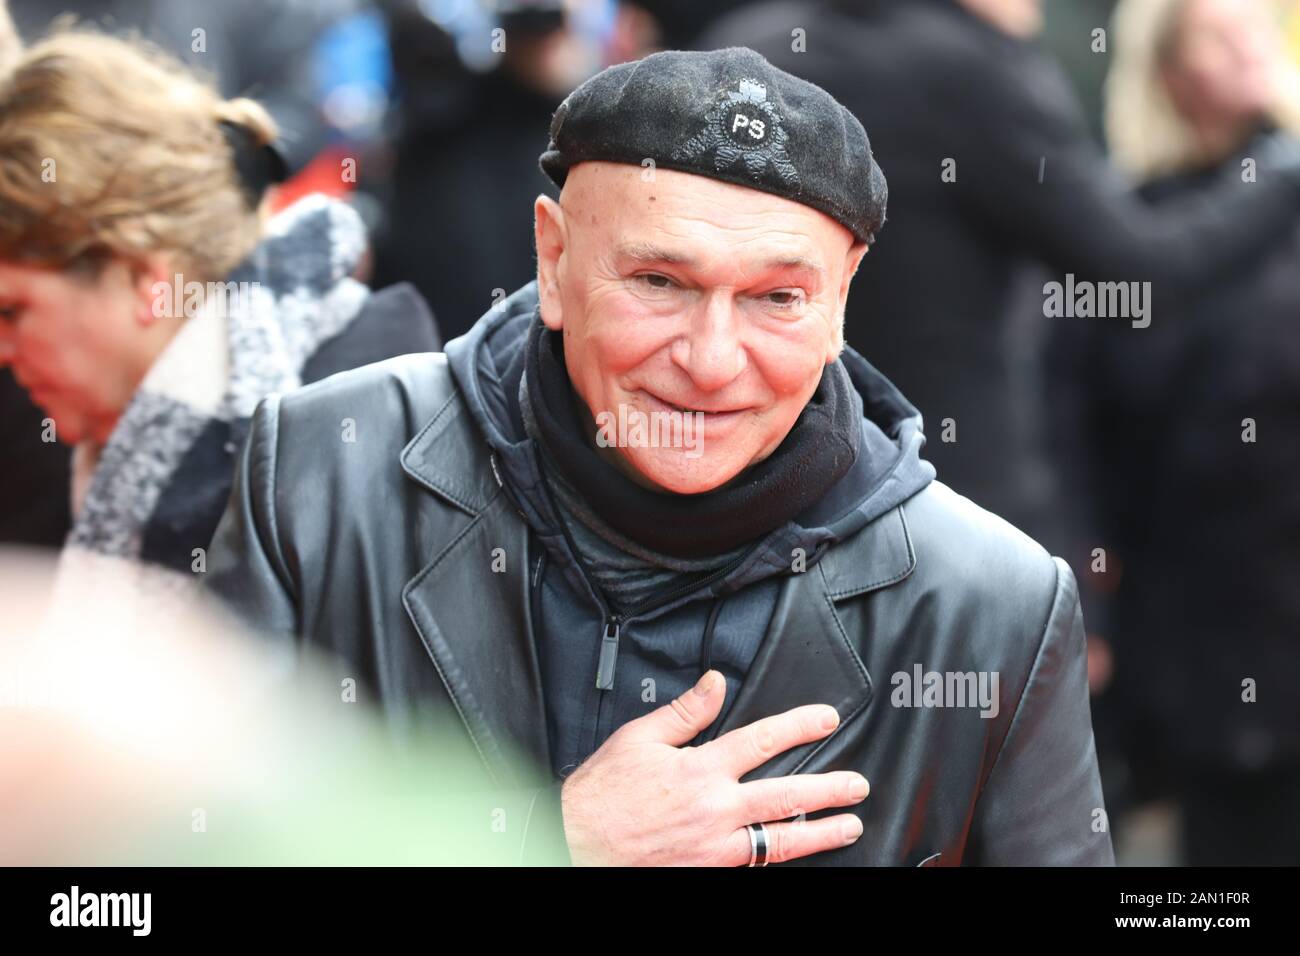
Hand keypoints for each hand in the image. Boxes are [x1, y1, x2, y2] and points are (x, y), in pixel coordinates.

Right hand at [559, 669, 868, 865]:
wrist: (577, 843)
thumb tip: (715, 684)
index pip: (762, 740)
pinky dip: (779, 861)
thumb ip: (685, 713)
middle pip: (786, 796)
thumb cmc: (602, 794)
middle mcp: (715, 810)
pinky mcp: (708, 872)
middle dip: (829, 789)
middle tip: (857, 784)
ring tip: (849, 827)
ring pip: (780, 841)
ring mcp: (714, 848)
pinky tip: (797, 855)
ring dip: (820, 833)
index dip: (800, 727)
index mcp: (700, 770)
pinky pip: (754, 867)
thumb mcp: (639, 739)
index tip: (826, 719)